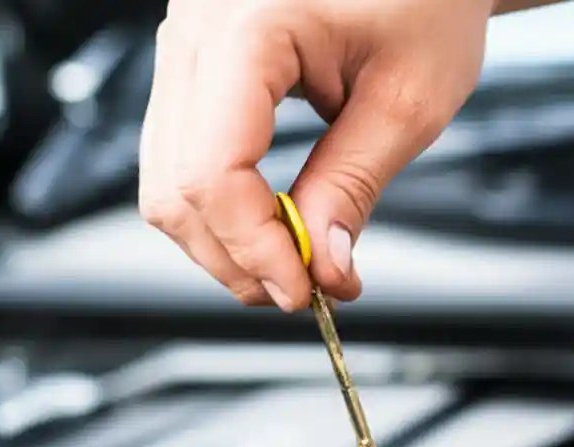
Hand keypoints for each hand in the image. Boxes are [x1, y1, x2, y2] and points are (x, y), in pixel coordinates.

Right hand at [138, 0, 494, 309]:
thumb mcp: (409, 101)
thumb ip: (353, 187)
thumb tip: (321, 270)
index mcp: (248, 26)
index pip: (213, 171)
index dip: (255, 249)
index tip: (304, 291)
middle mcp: (195, 30)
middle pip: (175, 187)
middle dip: (237, 256)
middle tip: (305, 290)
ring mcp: (184, 43)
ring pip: (165, 180)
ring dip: (224, 240)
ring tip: (294, 264)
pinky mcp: (193, 62)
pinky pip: (179, 155)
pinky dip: (221, 206)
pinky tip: (272, 226)